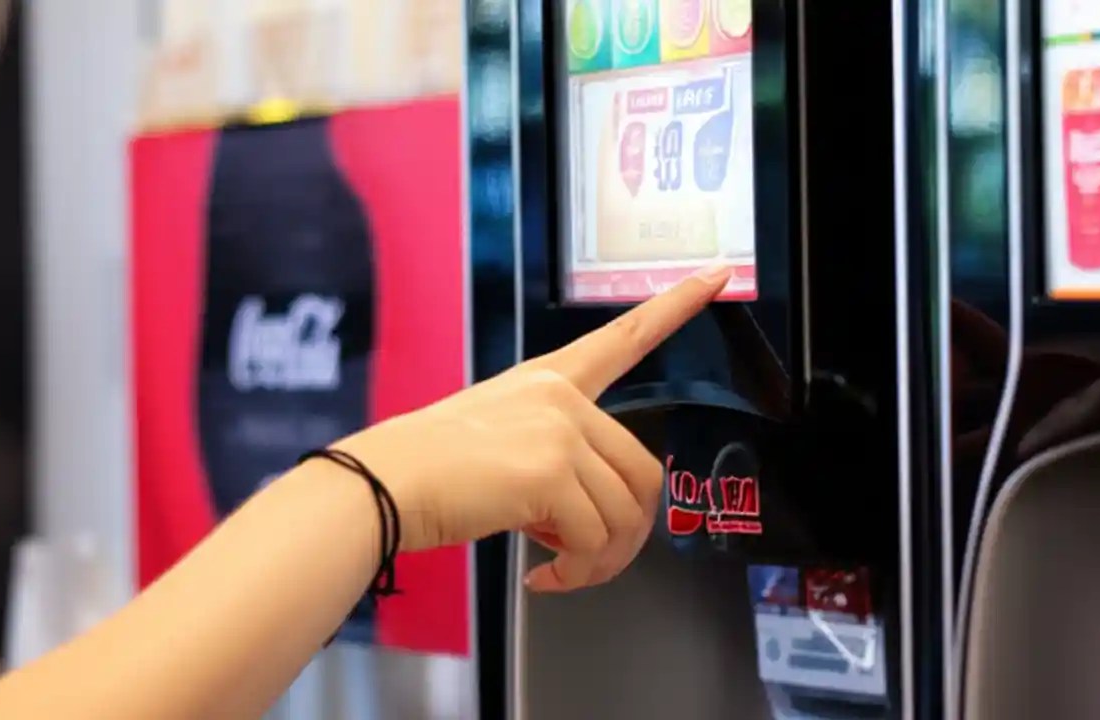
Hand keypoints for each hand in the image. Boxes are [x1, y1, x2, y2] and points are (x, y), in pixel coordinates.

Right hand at [338, 265, 732, 591]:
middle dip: (626, 533)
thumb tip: (589, 525)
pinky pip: (596, 539)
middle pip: (642, 471)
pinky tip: (544, 575)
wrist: (381, 485)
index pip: (624, 336)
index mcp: (550, 381)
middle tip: (589, 561)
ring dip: (600, 559)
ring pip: (624, 512)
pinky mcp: (551, 472)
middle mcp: (562, 397)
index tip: (718, 273)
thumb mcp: (501, 447)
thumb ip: (556, 463)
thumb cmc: (429, 472)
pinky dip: (578, 572)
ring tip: (561, 569)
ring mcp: (560, 430)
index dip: (677, 304)